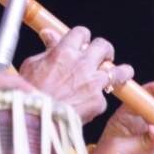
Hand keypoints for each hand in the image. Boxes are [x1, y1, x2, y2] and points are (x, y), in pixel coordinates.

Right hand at [18, 26, 133, 122]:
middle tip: (103, 56)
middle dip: (105, 50)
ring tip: (123, 73)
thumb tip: (49, 34)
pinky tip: (91, 104)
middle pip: (103, 46)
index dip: (83, 37)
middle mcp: (82, 64)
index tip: (83, 43)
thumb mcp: (32, 65)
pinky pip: (102, 97)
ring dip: (121, 71)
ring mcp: (92, 83)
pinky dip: (97, 100)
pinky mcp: (98, 102)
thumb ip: (47, 50)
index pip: (81, 33)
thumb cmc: (29, 94)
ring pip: (118, 71)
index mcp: (64, 52)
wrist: (36, 120)